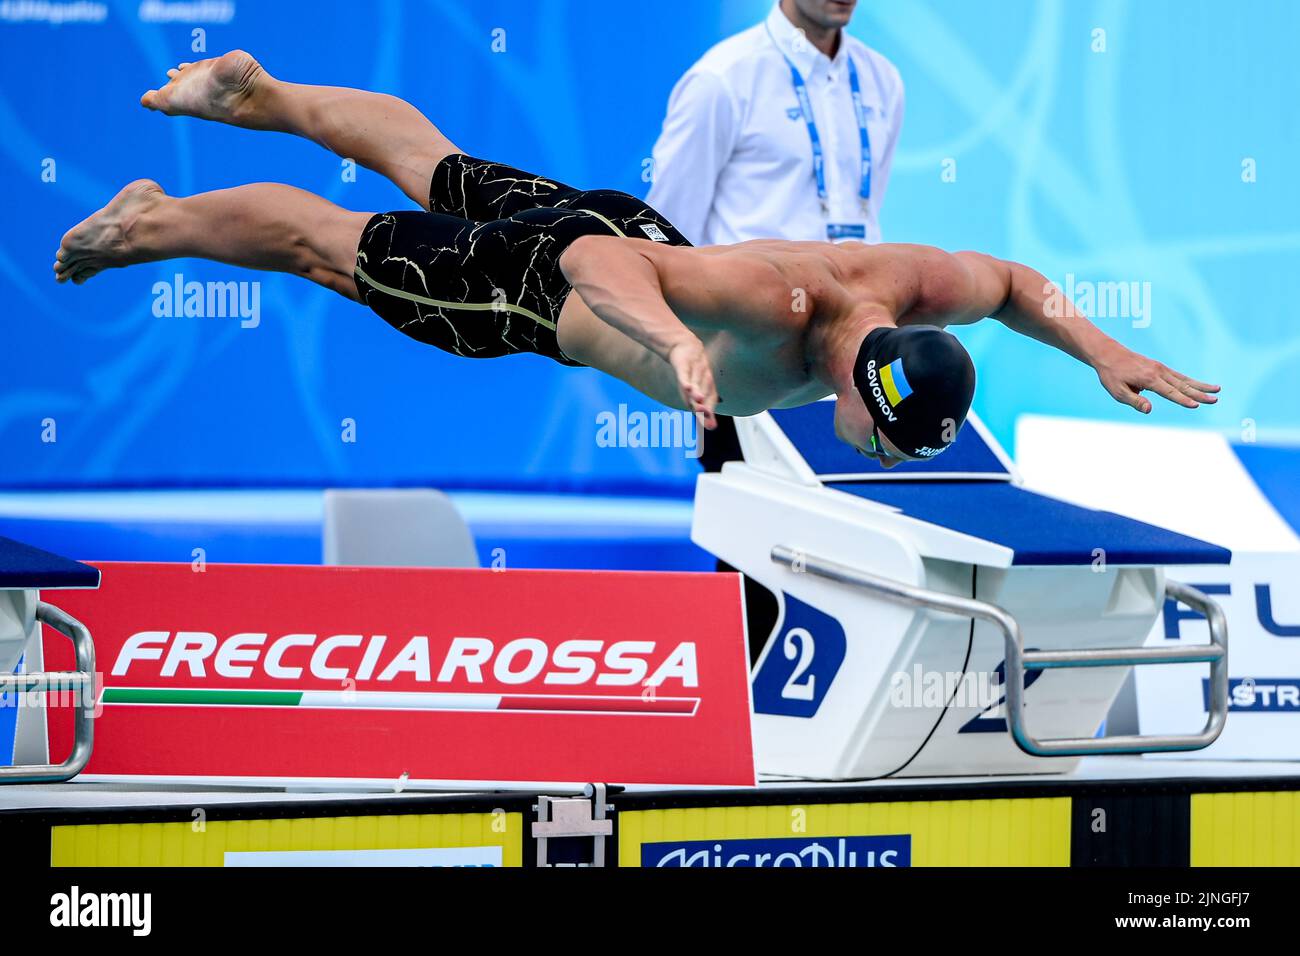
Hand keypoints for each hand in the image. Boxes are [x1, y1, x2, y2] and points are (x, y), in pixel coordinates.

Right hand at [667, 338, 718, 428]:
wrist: (685, 348)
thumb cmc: (693, 373)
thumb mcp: (697, 392)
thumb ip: (703, 409)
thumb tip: (713, 427)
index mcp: (708, 389)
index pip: (710, 403)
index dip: (710, 414)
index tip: (711, 426)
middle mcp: (703, 381)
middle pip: (704, 395)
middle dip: (704, 405)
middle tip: (706, 414)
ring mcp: (694, 373)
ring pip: (696, 385)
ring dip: (697, 393)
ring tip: (699, 401)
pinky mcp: (684, 366)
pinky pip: (684, 375)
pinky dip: (686, 382)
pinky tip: (688, 388)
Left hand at [1093, 344, 1219, 412]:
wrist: (1108, 354)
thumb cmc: (1111, 375)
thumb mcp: (1117, 391)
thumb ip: (1134, 401)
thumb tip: (1149, 410)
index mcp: (1149, 379)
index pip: (1170, 392)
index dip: (1183, 400)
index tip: (1197, 405)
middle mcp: (1158, 372)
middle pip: (1183, 385)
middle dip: (1200, 394)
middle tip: (1216, 400)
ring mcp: (1160, 368)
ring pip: (1184, 379)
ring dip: (1201, 385)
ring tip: (1218, 390)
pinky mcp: (1159, 367)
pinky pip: (1178, 376)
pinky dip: (1191, 381)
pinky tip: (1200, 385)